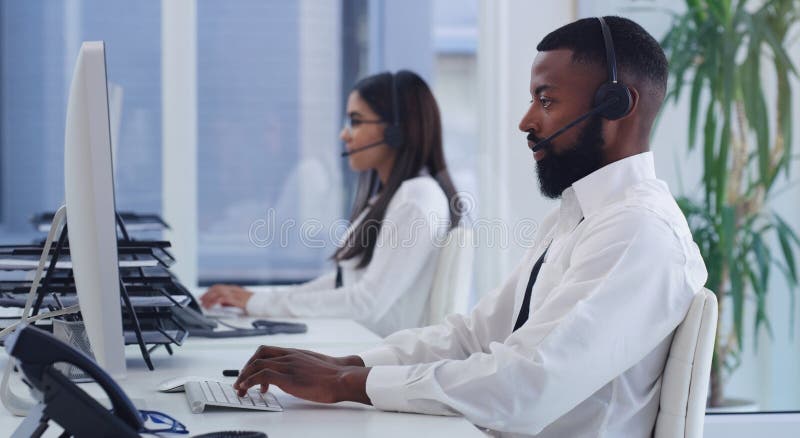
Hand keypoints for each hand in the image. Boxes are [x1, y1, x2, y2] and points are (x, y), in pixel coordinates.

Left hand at [199, 284, 252, 309]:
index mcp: (233, 289)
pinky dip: (216, 301)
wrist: (260, 302)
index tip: (203, 297)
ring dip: (210, 298)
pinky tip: (213, 305)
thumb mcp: (238, 300)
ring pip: (218, 292)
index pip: (218, 287)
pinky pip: (223, 298)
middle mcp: (232, 289)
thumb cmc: (251, 302)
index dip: (209, 291)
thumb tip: (221, 303)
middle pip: (216, 288)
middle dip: (207, 294)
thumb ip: (229, 301)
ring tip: (205, 304)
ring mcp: (234, 293)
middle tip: (201, 301)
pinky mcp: (236, 299)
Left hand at [233, 345, 369, 403]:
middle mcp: (289, 356)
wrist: (343, 377)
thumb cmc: (335, 375)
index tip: (251, 373)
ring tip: (240, 389)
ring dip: (244, 377)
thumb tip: (302, 375)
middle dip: (246, 368)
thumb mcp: (317, 365)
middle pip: (258, 354)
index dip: (254, 361)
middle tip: (241, 381)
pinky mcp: (288, 378)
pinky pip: (261, 376)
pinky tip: (246, 389)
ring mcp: (288, 366)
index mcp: (295, 353)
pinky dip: (249, 382)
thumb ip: (305, 366)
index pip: (267, 350)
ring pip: (256, 364)